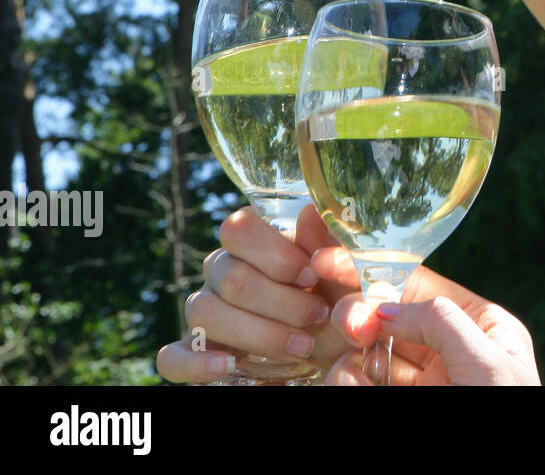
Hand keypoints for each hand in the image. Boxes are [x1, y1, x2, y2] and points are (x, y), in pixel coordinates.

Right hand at [155, 204, 353, 382]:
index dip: (275, 255)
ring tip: (302, 346)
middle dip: (282, 303)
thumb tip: (311, 212)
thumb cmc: (334, 299)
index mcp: (252, 242)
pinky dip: (196, 364)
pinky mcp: (193, 352)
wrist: (332, 346)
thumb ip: (328, 244)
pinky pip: (172, 357)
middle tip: (318, 316)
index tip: (311, 277)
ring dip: (258, 334)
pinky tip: (228, 365)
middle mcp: (221, 271)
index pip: (238, 228)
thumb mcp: (340, 273)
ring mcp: (204, 310)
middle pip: (231, 277)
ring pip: (203, 313)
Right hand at [312, 247, 539, 385]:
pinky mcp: (397, 405)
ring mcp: (421, 384)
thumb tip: (385, 307)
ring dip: (351, 361)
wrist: (512, 474)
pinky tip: (353, 385)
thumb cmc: (509, 407)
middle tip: (351, 326)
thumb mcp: (488, 362)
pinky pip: (362, 385)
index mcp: (479, 326)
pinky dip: (348, 383)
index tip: (332, 263)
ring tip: (354, 378)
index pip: (421, 285)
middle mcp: (447, 351)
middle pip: (386, 316)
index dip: (378, 272)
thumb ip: (439, 322)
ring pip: (366, 356)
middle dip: (360, 316)